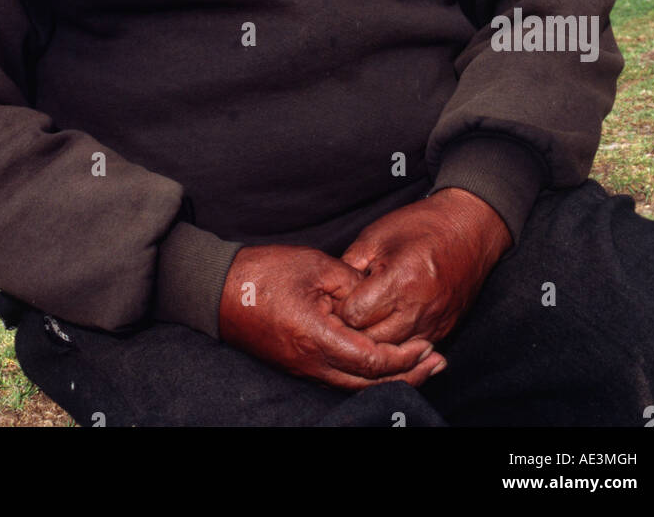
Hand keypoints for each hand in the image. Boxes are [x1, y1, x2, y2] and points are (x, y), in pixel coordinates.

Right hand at [218, 242, 446, 390]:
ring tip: (419, 366)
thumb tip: (378, 296)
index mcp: (317, 338)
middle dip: (407, 375)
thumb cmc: (262, 273)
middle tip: (437, 363)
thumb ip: (352, 282)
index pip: (372, 360)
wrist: (216, 289)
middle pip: (369, 383)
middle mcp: (312, 363)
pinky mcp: (297, 363)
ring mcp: (303, 367)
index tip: (428, 344)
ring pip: (355, 386)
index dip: (404, 356)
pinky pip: (339, 378)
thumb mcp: (315, 266)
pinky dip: (367, 373)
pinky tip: (381, 361)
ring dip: (390, 377)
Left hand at [336, 188, 511, 348]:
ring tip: (363, 323)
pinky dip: (396, 344)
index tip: (337, 298)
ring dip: (374, 342)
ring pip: (392, 352)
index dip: (340, 308)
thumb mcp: (375, 236)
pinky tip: (386, 329)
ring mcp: (434, 323)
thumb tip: (329, 295)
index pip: (355, 316)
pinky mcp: (445, 330)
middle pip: (371, 341)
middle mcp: (419, 308)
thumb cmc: (420, 226)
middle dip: (353, 331)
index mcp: (399, 280)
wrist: (470, 227)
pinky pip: (412, 350)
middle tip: (343, 315)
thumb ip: (349, 267)